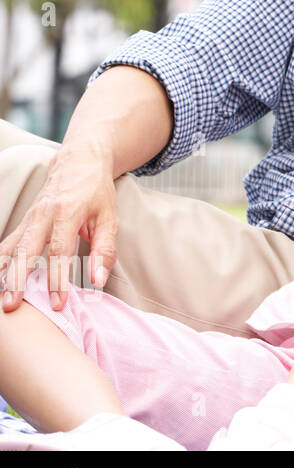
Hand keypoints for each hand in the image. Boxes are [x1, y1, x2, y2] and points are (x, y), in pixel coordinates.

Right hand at [0, 145, 118, 311]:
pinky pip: (8, 242)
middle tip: (14, 305)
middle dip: (19, 280)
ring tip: (2, 298)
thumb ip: (105, 250)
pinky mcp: (24, 220)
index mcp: (67, 212)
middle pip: (27, 251)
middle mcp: (43, 214)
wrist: (80, 162)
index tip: (58, 303)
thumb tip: (99, 280)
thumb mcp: (110, 218)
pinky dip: (1, 261)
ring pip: (12, 248)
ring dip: (5, 274)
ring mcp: (30, 216)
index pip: (60, 251)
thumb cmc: (98, 192)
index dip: (58, 279)